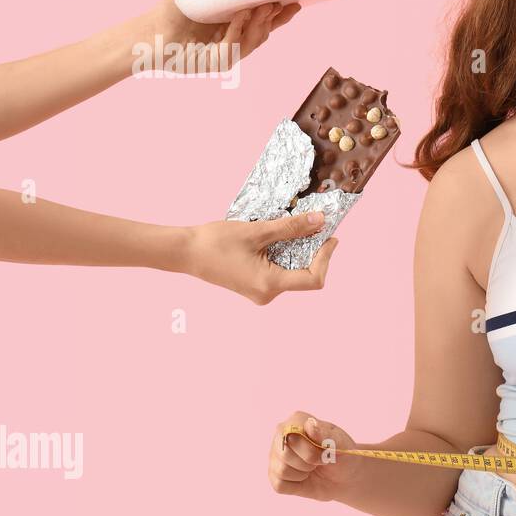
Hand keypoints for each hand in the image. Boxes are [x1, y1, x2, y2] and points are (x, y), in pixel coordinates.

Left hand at [142, 0, 301, 72]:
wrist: (143, 33)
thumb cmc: (166, 14)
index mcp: (230, 29)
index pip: (260, 24)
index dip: (278, 15)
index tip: (295, 1)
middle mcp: (230, 45)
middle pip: (262, 34)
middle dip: (275, 19)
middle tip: (284, 2)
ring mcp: (222, 56)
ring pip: (252, 43)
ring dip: (260, 23)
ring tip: (265, 5)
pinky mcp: (212, 64)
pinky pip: (232, 47)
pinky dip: (238, 30)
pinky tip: (242, 14)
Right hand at [179, 213, 339, 303]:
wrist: (184, 251)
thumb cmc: (215, 242)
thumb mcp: (258, 231)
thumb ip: (291, 228)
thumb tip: (320, 221)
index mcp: (269, 285)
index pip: (314, 279)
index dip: (326, 258)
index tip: (330, 237)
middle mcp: (267, 294)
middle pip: (306, 276)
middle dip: (314, 251)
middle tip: (316, 226)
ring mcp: (260, 291)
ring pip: (293, 273)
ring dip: (300, 251)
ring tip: (299, 228)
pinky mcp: (254, 285)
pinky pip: (279, 271)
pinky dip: (286, 254)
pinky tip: (282, 237)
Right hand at [269, 412, 363, 500]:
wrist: (344, 476)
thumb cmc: (342, 454)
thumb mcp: (341, 443)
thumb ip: (325, 434)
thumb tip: (309, 424)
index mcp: (296, 420)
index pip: (292, 436)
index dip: (310, 450)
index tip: (325, 453)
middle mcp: (281, 436)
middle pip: (284, 454)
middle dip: (308, 463)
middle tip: (320, 461)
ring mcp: (275, 456)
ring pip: (281, 471)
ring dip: (303, 474)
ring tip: (312, 468)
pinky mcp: (274, 475)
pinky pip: (280, 485)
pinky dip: (296, 486)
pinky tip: (304, 477)